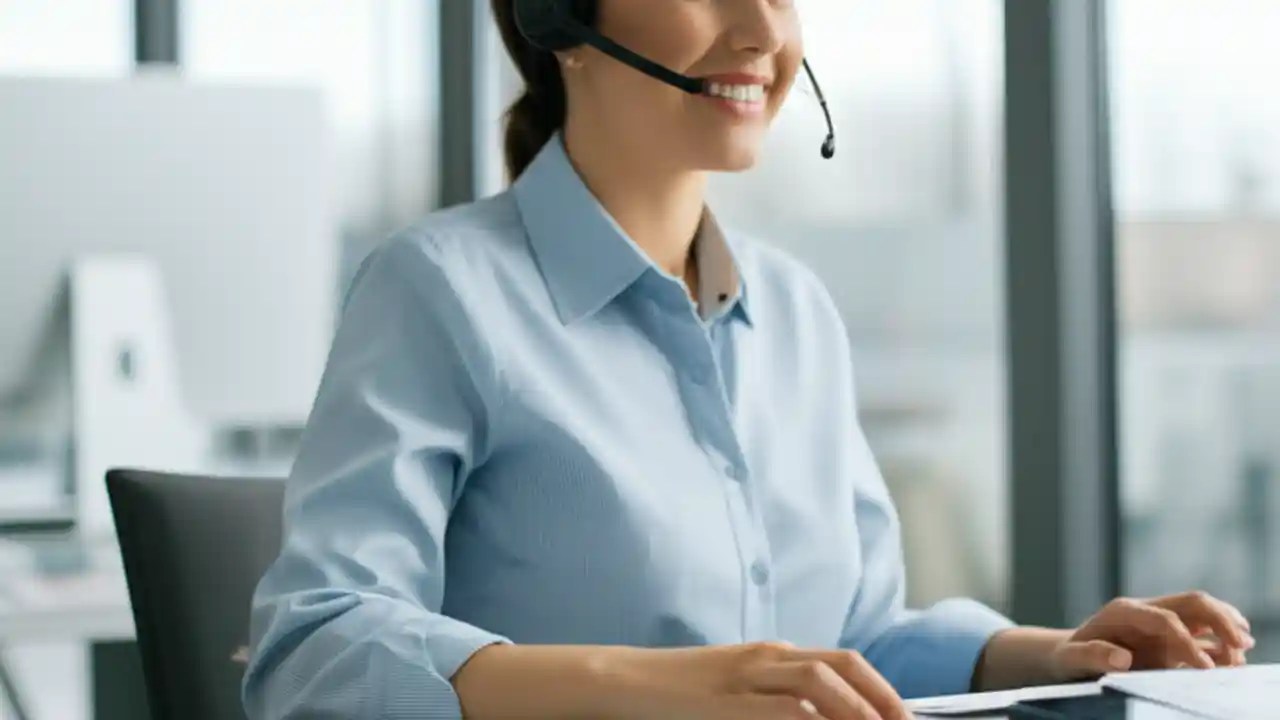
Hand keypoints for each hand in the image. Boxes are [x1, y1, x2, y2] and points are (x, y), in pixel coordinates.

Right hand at [613, 641, 911, 719]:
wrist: (623, 679)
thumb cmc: (679, 690)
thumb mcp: (735, 685)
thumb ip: (777, 696)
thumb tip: (823, 714)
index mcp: (772, 652)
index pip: (842, 663)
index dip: (881, 689)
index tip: (905, 718)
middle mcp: (765, 657)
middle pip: (841, 667)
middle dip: (882, 698)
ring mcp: (744, 676)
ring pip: (817, 682)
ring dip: (856, 708)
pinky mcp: (725, 701)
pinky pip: (780, 709)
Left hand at [1051, 591, 1254, 680]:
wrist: (1070, 654)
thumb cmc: (1069, 656)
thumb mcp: (1070, 658)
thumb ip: (1092, 655)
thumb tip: (1122, 658)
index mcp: (1123, 611)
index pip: (1164, 619)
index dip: (1186, 641)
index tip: (1204, 667)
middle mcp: (1147, 610)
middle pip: (1192, 602)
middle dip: (1220, 619)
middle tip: (1242, 643)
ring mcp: (1162, 621)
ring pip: (1202, 612)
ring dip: (1226, 625)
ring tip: (1243, 649)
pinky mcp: (1171, 635)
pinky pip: (1203, 631)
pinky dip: (1221, 641)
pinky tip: (1235, 656)